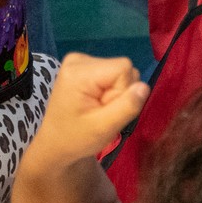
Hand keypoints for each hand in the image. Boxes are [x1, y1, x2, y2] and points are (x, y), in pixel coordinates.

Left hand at [33, 53, 148, 163]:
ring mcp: (80, 61)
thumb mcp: (104, 128)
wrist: (56, 142)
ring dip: (116, 92)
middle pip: (123, 69)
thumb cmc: (77, 138)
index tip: (108, 109)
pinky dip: (110, 90)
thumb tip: (145, 86)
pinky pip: (113, 73)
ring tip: (98, 108)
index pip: (124, 69)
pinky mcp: (84, 66)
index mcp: (79, 72)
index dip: (124, 91)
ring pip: (120, 71)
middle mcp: (78, 60)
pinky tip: (95, 101)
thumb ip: (127, 106)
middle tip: (102, 111)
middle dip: (120, 92)